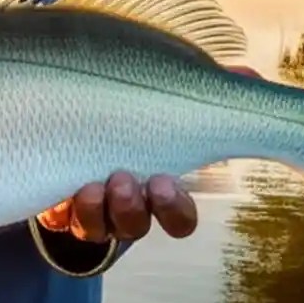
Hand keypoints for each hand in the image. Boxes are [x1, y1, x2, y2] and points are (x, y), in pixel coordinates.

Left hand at [36, 64, 262, 243]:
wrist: (69, 131)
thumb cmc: (129, 115)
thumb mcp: (166, 98)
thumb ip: (204, 88)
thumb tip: (247, 75)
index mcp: (156, 189)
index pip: (179, 216)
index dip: (174, 207)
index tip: (165, 181)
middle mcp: (125, 207)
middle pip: (137, 225)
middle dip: (135, 208)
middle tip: (127, 179)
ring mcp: (90, 211)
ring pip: (97, 227)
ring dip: (97, 210)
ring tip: (92, 183)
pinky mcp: (56, 207)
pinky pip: (59, 222)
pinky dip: (62, 209)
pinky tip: (63, 187)